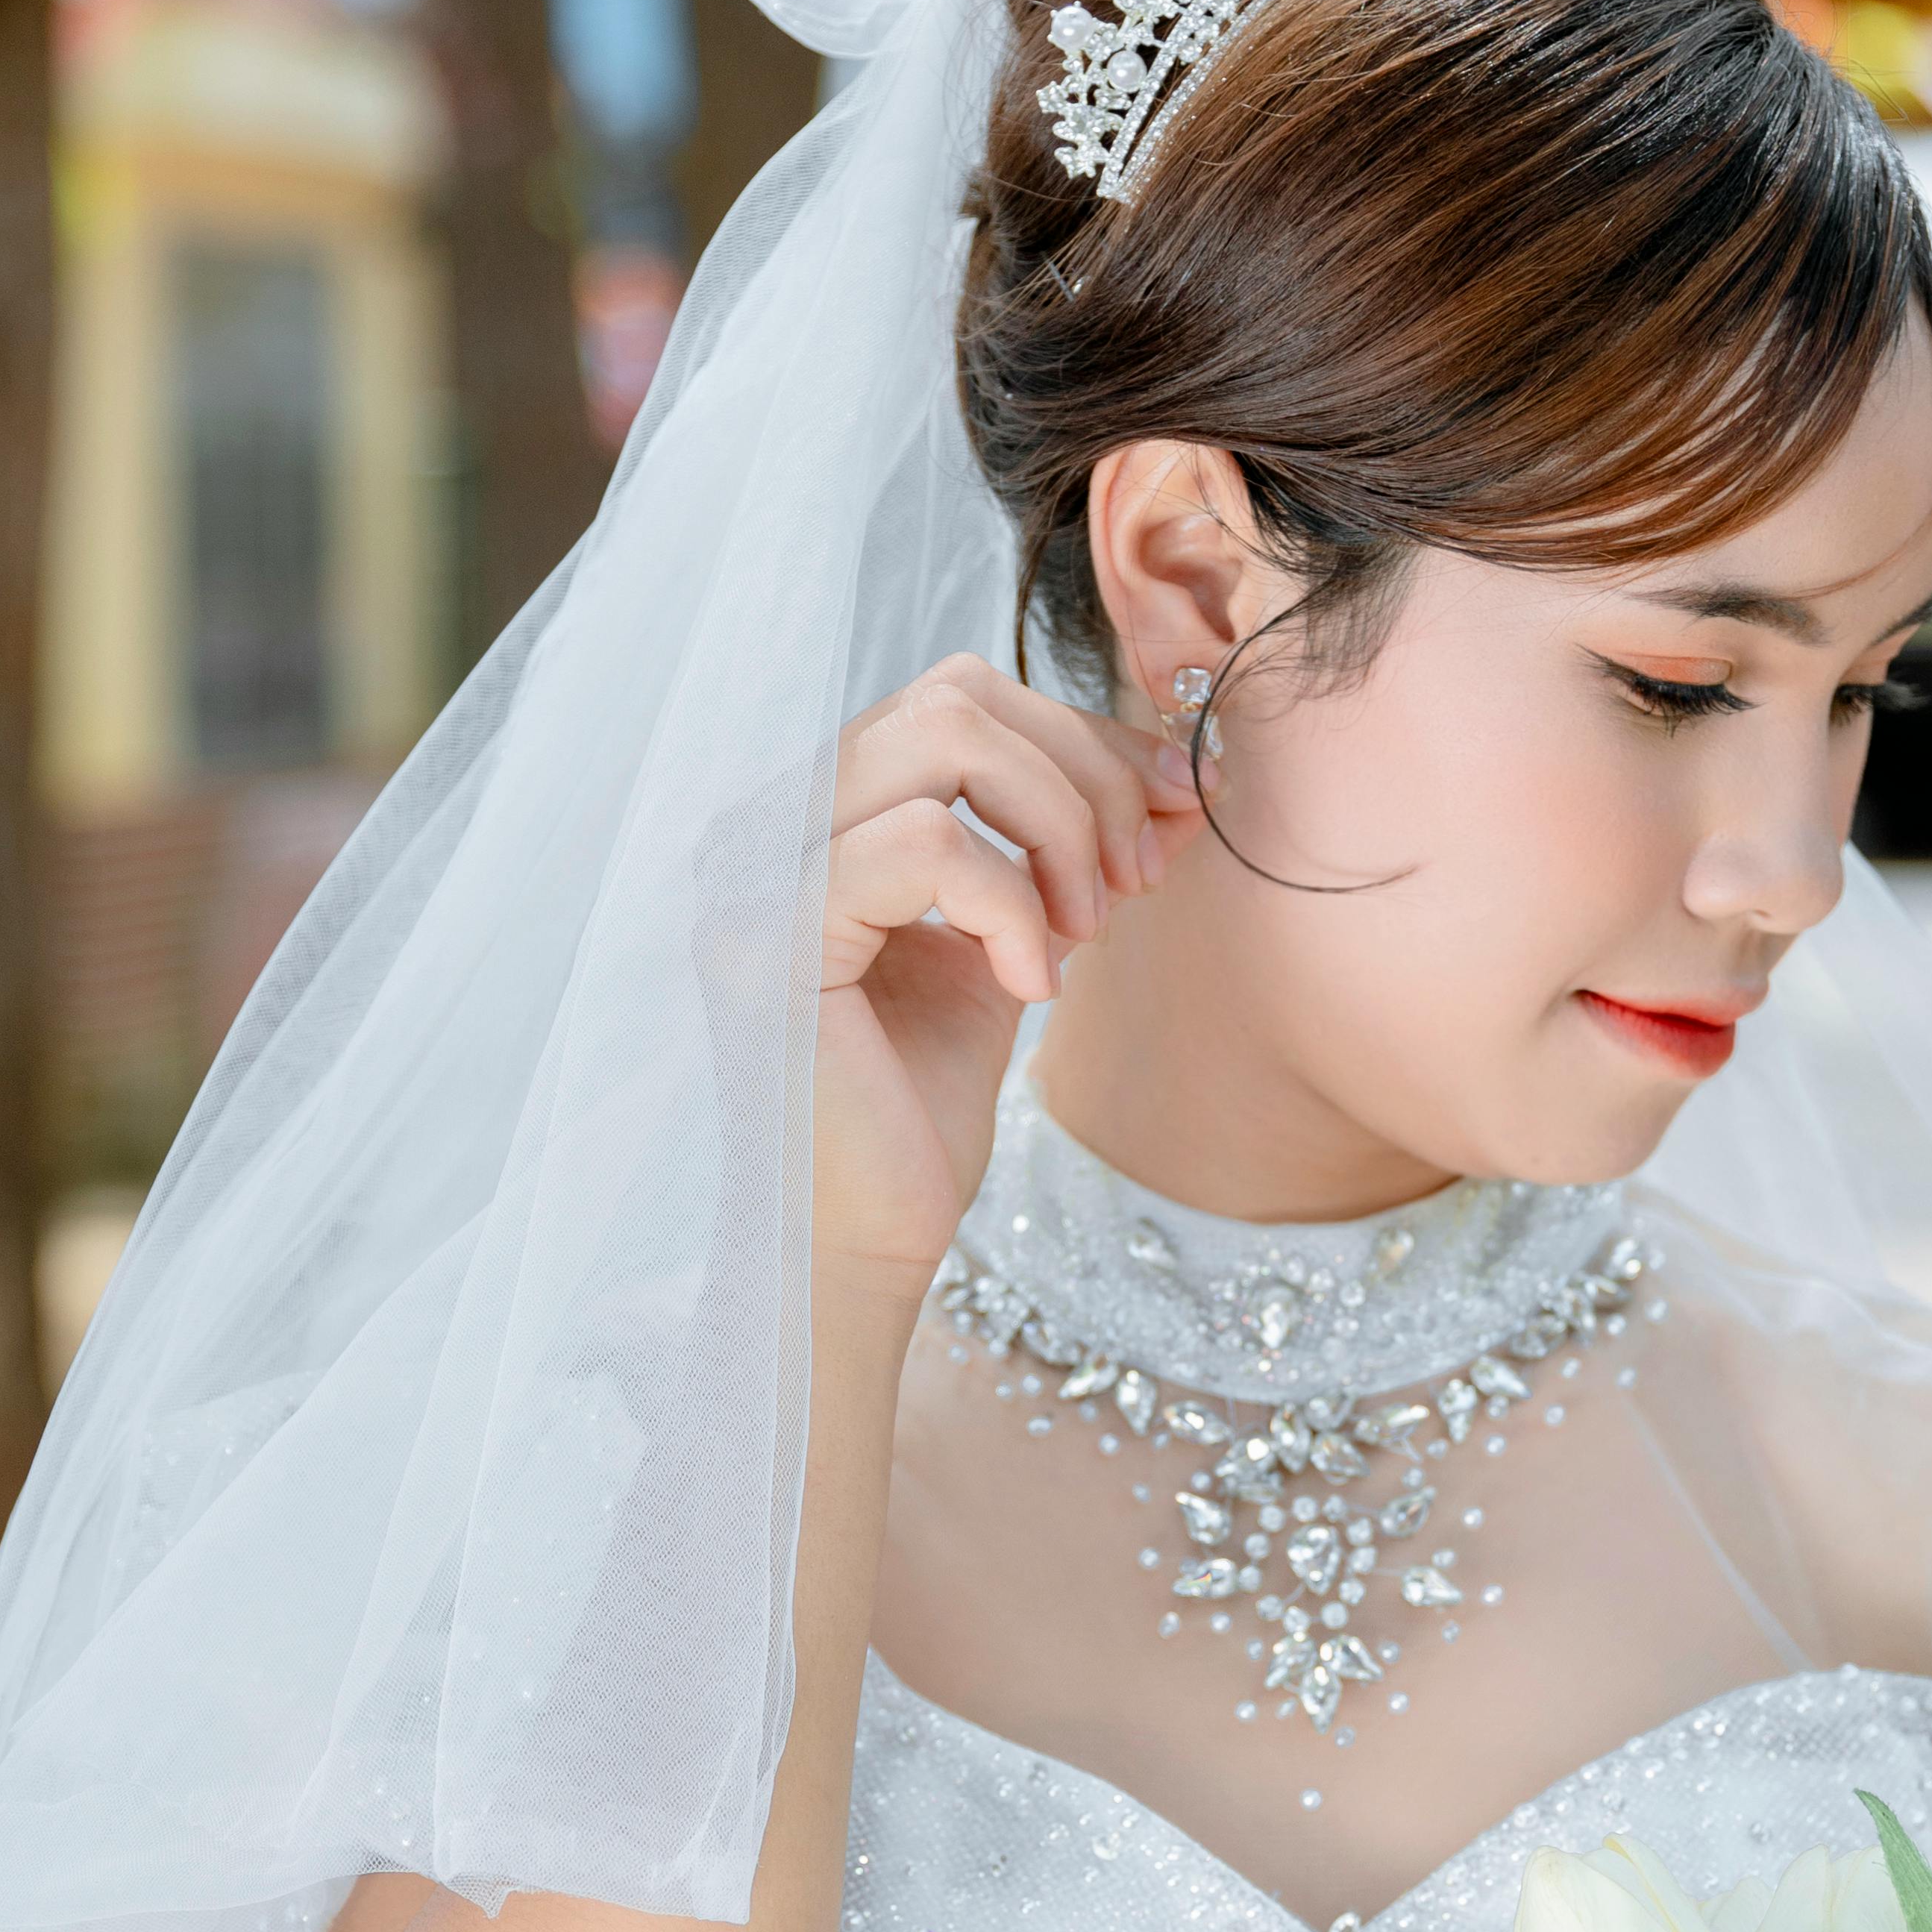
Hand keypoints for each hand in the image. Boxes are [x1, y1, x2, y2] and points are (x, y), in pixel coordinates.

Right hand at [814, 656, 1196, 1282]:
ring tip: (1086, 933)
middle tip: (1137, 881)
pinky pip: (928, 848)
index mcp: (818, 812)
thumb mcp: (1015, 942)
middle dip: (1083, 774)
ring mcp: (756, 872)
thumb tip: (1175, 775)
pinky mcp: (771, 938)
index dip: (1085, 739)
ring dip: (1057, 830)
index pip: (963, 699)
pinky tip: (1032, 989)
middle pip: (958, 697)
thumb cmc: (922, 1104)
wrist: (866, 1235)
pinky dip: (1011, 907)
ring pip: (944, 742)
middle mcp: (767, 821)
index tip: (1175, 810)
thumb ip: (1065, 849)